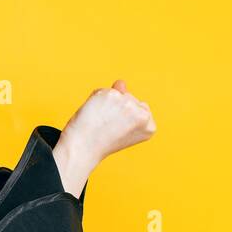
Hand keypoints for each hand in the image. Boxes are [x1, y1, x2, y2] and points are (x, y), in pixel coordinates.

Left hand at [52, 80, 155, 197]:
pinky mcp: (112, 95)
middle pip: (130, 98)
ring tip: (100, 121)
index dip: (125, 118)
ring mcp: (128, 103)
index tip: (117, 130)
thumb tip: (120, 82)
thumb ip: (126, 105)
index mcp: (150, 126)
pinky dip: (95, 99)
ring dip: (106, 103)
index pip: (141, 108)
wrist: (82, 148)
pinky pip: (103, 91)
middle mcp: (143, 114)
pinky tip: (93, 113)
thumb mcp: (121, 126)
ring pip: (117, 93)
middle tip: (106, 127)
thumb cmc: (100, 142)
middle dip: (117, 109)